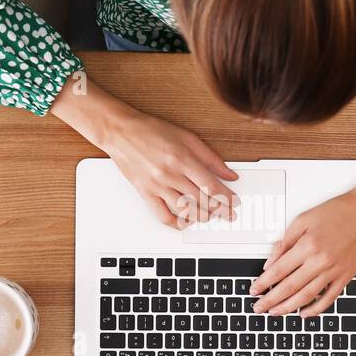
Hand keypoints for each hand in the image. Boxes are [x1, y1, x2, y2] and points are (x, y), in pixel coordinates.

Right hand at [51, 74, 238, 227]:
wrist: (121, 132)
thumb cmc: (151, 131)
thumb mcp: (188, 137)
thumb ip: (211, 158)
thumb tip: (230, 174)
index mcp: (183, 159)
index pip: (211, 186)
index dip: (227, 198)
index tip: (234, 203)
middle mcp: (170, 174)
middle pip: (201, 201)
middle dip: (218, 210)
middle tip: (227, 214)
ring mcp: (157, 186)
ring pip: (185, 211)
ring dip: (202, 217)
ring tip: (210, 216)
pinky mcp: (146, 193)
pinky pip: (163, 216)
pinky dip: (177, 223)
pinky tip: (186, 221)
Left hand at [250, 159, 355, 315]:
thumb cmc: (339, 211)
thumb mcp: (304, 219)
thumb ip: (285, 241)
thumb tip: (270, 261)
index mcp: (307, 246)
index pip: (278, 270)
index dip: (263, 283)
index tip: (254, 290)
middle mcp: (320, 261)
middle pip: (289, 287)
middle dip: (270, 300)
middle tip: (258, 307)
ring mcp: (334, 271)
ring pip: (306, 296)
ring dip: (288, 307)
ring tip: (275, 312)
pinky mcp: (346, 276)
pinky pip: (329, 298)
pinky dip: (316, 309)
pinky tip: (304, 313)